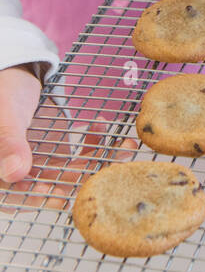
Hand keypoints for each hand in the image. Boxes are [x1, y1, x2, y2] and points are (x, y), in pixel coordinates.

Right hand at [0, 66, 134, 209]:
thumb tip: (15, 174)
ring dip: (100, 160)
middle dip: (90, 177)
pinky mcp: (56, 156)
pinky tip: (100, 126)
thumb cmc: (3, 93)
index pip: (26, 197)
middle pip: (57, 188)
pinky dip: (93, 144)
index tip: (77, 188)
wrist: (15, 74)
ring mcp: (41, 169)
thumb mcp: (6, 116)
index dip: (52, 197)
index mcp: (2, 178)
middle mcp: (22, 179)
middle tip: (117, 165)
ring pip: (73, 173)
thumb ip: (10, 143)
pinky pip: (78, 157)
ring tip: (125, 144)